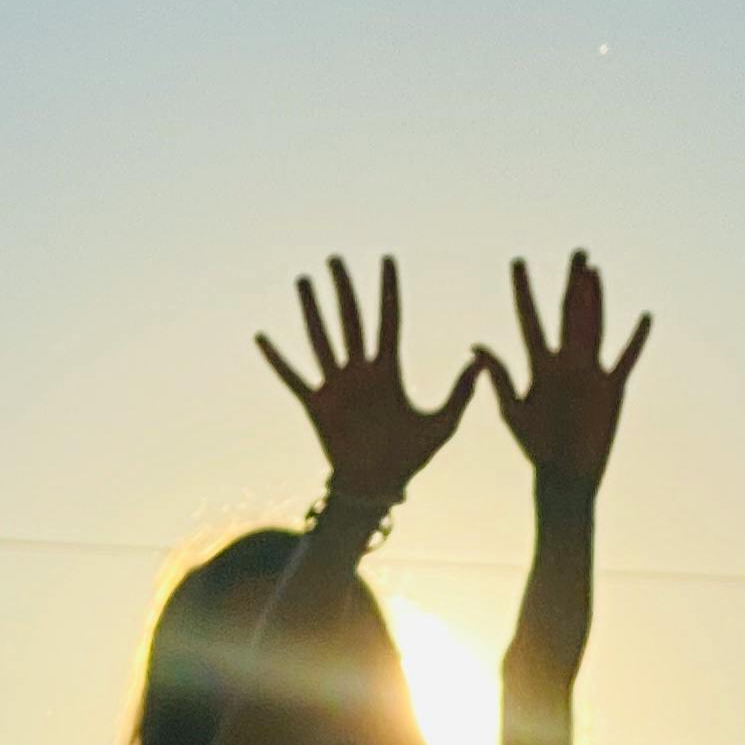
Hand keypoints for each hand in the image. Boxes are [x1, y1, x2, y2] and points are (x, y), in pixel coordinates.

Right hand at [256, 255, 478, 505]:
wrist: (378, 486)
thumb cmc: (410, 456)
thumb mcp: (443, 423)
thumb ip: (461, 392)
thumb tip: (481, 359)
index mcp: (389, 370)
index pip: (389, 320)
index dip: (388, 291)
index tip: (387, 258)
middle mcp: (360, 372)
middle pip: (352, 320)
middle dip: (344, 289)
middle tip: (336, 258)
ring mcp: (337, 387)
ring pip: (322, 339)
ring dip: (312, 310)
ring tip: (304, 280)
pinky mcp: (316, 406)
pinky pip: (293, 379)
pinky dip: (278, 360)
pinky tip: (262, 337)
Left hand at [478, 252, 650, 488]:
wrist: (564, 475)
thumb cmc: (535, 448)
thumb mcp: (513, 412)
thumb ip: (499, 378)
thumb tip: (475, 346)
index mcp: (539, 365)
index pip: (529, 319)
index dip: (523, 291)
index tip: (517, 262)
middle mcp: (565, 362)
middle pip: (569, 314)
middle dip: (571, 283)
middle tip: (577, 252)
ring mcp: (590, 372)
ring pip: (595, 326)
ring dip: (596, 299)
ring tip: (595, 271)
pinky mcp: (612, 388)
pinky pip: (626, 358)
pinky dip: (636, 340)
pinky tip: (644, 317)